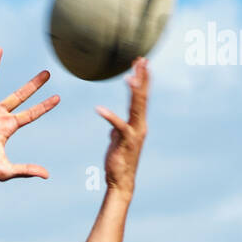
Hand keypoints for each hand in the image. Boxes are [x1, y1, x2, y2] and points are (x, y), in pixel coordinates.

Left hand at [96, 58, 148, 197]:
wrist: (120, 182)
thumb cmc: (118, 163)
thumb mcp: (117, 142)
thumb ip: (117, 132)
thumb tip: (113, 128)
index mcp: (138, 124)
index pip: (141, 98)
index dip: (142, 80)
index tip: (141, 63)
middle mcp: (140, 126)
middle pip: (142, 98)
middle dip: (142, 78)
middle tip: (142, 59)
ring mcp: (135, 133)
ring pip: (136, 108)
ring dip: (134, 92)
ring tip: (130, 77)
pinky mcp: (125, 142)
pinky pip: (118, 126)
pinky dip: (109, 117)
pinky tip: (98, 109)